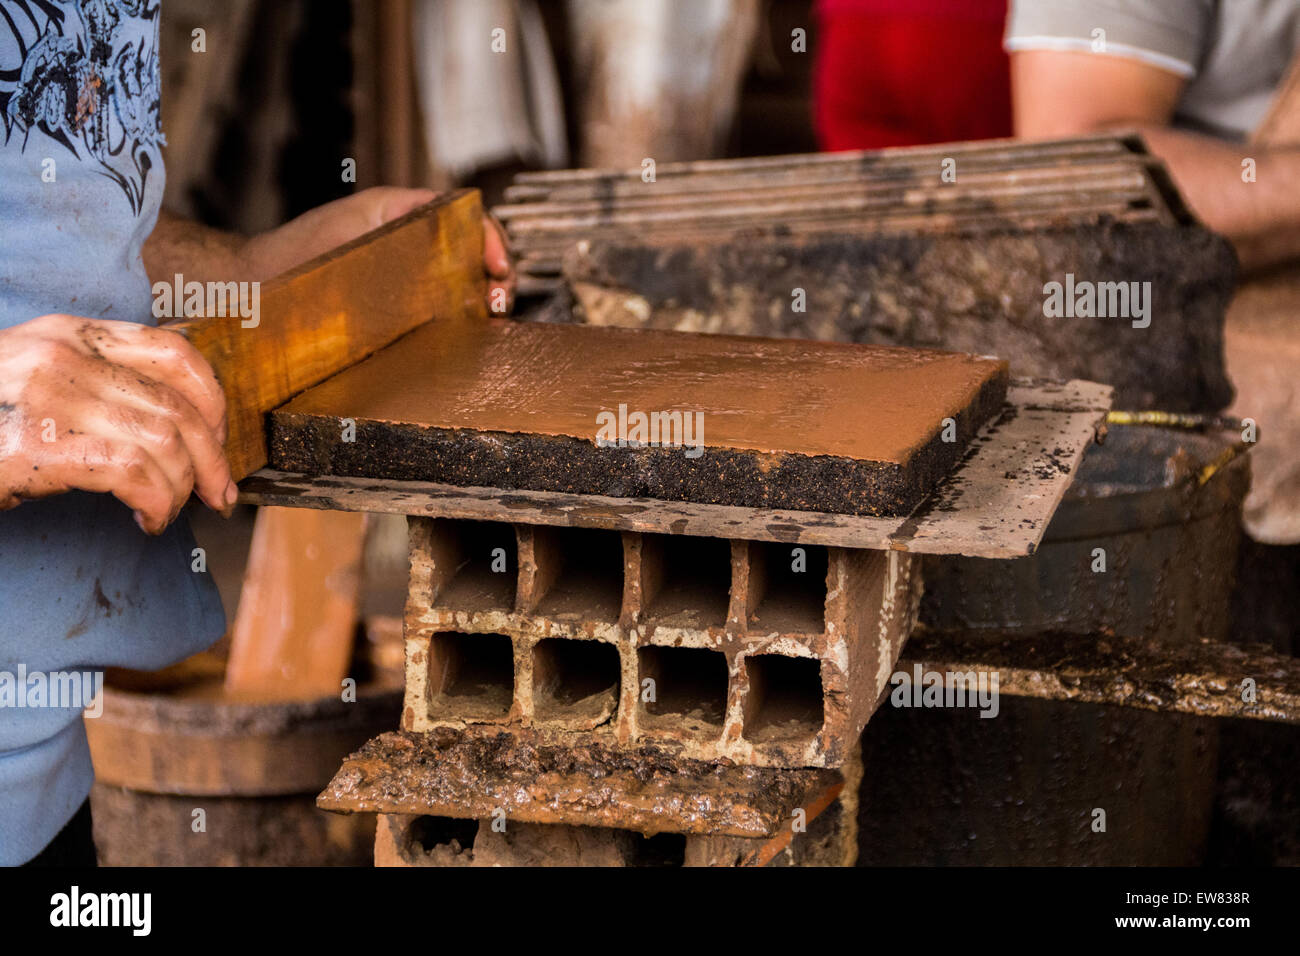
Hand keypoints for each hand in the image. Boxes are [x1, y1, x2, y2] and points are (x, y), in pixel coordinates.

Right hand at [0, 314, 233, 533]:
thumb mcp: (37, 387)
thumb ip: (97, 388)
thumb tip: (172, 427)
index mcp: (69, 334)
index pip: (177, 355)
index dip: (215, 406)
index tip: (220, 445)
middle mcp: (62, 354)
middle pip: (180, 406)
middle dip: (212, 460)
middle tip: (219, 497)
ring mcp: (46, 395)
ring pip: (165, 442)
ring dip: (183, 489)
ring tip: (167, 513)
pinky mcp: (36, 444)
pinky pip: (134, 473)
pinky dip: (156, 503)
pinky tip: (146, 521)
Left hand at [239, 187, 513, 309]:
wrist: (254, 290)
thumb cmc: (298, 252)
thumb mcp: (359, 219)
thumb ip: (408, 210)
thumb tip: (460, 216)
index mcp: (407, 218)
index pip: (468, 221)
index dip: (492, 241)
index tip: (497, 267)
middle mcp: (412, 251)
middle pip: (473, 258)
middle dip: (496, 277)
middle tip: (498, 302)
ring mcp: (406, 286)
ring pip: (461, 290)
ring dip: (482, 302)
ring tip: (487, 319)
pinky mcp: (395, 318)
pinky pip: (437, 318)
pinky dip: (458, 324)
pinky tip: (463, 336)